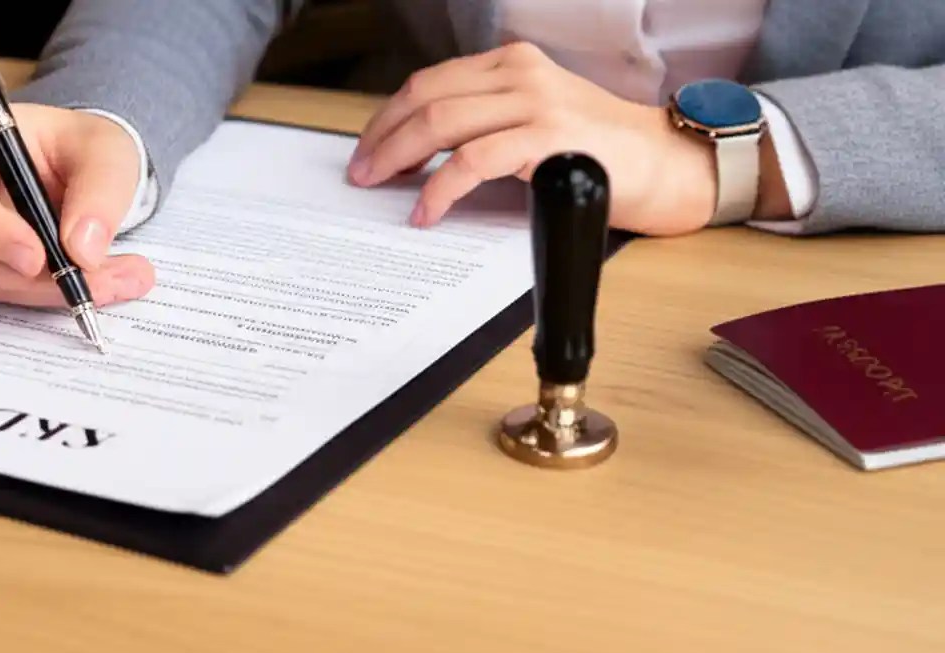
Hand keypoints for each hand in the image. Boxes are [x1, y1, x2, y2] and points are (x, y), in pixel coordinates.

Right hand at [0, 102, 154, 306]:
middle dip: (26, 275)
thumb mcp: (106, 151)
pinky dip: (49, 293)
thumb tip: (83, 252)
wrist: (84, 167)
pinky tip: (98, 283)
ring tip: (118, 280)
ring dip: (46, 289)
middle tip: (94, 279)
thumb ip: (100, 193)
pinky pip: (1, 290)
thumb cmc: (82, 146)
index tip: (36, 257)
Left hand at [347, 42, 718, 236]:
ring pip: (440, 124)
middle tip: (362, 171)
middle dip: (382, 138)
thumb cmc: (604, 152)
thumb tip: (424, 152)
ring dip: (398, 159)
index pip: (431, 82)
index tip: (369, 147)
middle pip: (426, 99)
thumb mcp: (538, 118)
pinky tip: (427, 210)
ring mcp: (533, 104)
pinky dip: (439, 189)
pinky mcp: (545, 140)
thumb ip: (488, 121)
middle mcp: (520, 75)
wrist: (668, 165)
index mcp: (514, 64)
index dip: (389, 116)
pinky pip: (472, 162)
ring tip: (380, 186)